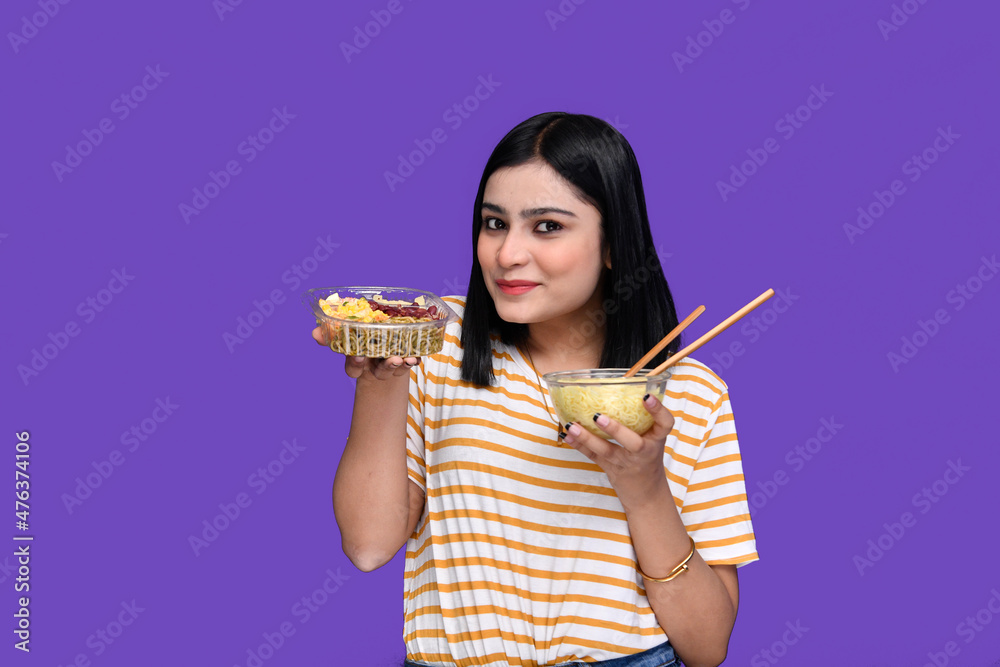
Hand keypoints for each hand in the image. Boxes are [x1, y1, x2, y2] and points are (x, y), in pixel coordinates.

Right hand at [311, 326, 417, 379]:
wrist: (383, 344)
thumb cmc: (364, 337)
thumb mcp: (349, 333)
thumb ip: (334, 334)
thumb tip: (315, 333)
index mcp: (359, 360)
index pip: (354, 368)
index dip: (355, 364)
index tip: (358, 357)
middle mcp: (375, 366)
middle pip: (379, 371)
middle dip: (385, 367)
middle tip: (391, 359)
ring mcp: (391, 365)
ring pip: (394, 368)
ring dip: (399, 364)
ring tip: (403, 358)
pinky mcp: (405, 361)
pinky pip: (410, 363)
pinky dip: (413, 360)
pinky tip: (416, 356)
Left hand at [560, 394, 674, 497]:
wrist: (647, 495)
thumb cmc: (648, 458)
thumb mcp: (652, 439)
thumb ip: (642, 418)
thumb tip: (622, 385)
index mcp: (657, 439)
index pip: (665, 424)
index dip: (658, 410)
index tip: (647, 396)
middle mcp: (644, 452)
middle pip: (633, 443)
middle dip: (616, 430)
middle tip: (598, 416)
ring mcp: (626, 463)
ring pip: (606, 451)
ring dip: (588, 438)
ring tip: (573, 425)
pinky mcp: (611, 470)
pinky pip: (593, 456)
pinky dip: (578, 445)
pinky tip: (567, 435)